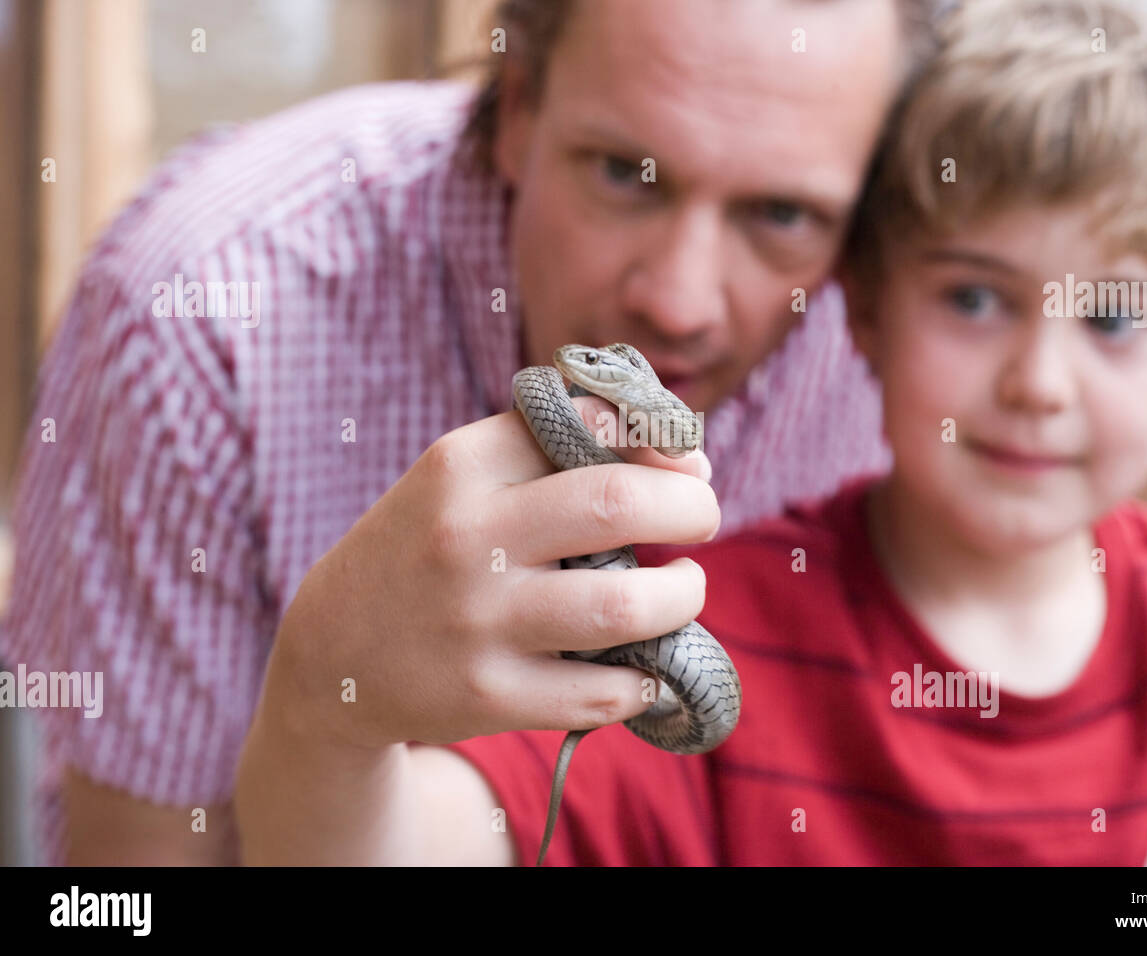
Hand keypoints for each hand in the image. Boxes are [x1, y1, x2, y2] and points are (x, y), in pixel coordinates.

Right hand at [267, 395, 719, 751]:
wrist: (332, 654)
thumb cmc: (425, 548)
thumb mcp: (461, 478)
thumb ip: (552, 448)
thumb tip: (683, 458)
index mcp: (461, 465)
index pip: (589, 422)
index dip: (660, 440)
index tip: (686, 467)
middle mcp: (467, 536)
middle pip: (620, 503)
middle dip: (692, 508)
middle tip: (703, 520)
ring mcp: (477, 621)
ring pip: (625, 606)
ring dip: (682, 596)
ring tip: (683, 589)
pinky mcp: (486, 695)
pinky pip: (603, 690)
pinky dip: (644, 680)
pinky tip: (644, 665)